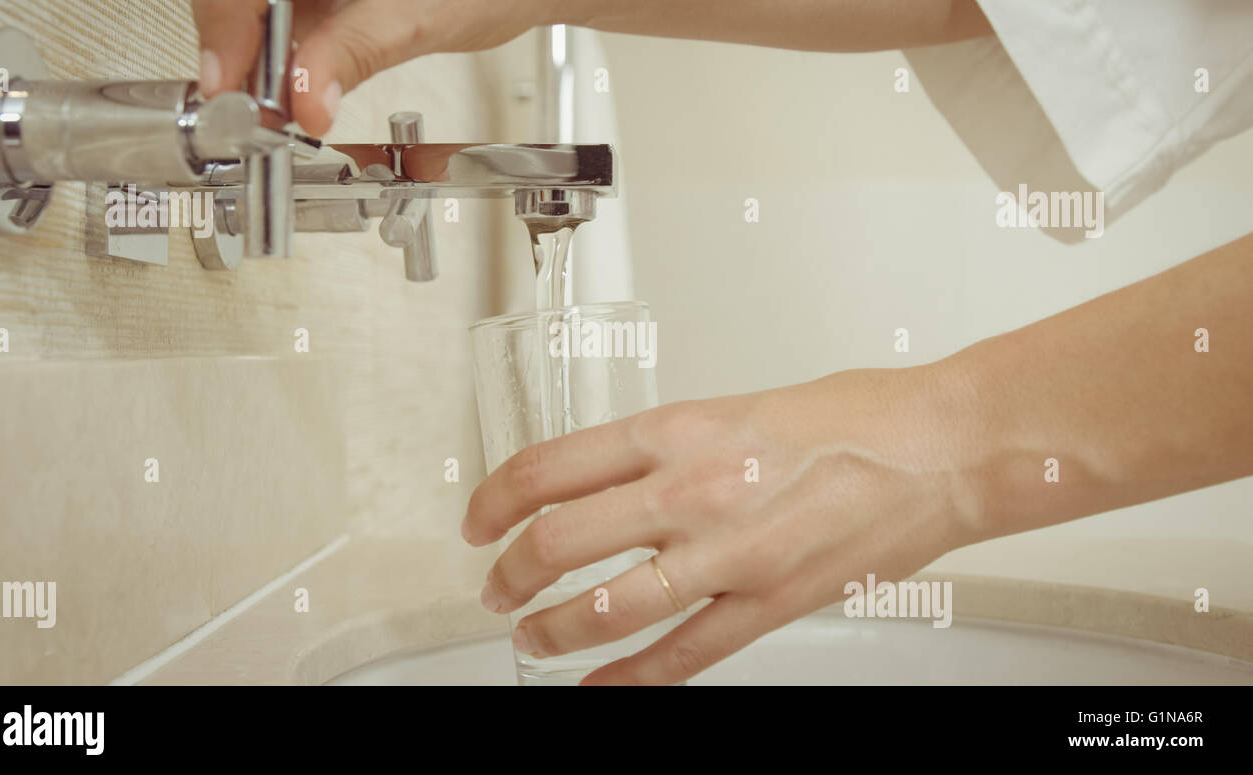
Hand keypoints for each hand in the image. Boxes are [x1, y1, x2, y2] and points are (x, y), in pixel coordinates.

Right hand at [191, 0, 545, 134]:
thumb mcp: (413, 19)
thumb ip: (353, 53)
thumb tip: (304, 101)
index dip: (223, 28)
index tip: (225, 84)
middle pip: (234, 0)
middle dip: (234, 50)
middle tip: (247, 108)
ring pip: (252, 14)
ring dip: (255, 64)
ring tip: (272, 110)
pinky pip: (281, 23)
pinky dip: (282, 62)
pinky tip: (295, 92)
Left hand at [461, 364, 978, 684]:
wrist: (938, 448)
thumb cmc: (853, 416)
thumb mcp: (734, 406)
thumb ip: (667, 447)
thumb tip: (610, 478)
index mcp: (676, 429)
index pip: (547, 467)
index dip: (493, 499)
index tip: (479, 519)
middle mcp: (689, 490)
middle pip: (556, 540)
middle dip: (508, 573)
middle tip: (496, 587)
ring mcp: (727, 554)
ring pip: (604, 606)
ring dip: (550, 629)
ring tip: (531, 635)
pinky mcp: (768, 604)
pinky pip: (680, 655)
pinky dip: (627, 679)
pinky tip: (597, 685)